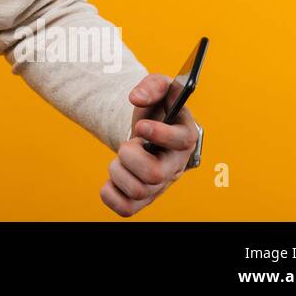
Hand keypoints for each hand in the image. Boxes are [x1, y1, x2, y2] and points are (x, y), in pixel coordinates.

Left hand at [99, 72, 198, 217]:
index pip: (180, 141)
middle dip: (130, 155)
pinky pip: (126, 209)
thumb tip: (136, 98)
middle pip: (154, 174)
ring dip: (117, 171)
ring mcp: (160, 185)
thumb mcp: (160, 87)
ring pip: (138, 191)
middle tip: (129, 145)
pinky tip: (112, 178)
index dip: (159, 133)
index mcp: (185, 137)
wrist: (148, 128)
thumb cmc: (159, 108)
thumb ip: (152, 86)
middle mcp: (175, 166)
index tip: (141, 126)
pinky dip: (110, 194)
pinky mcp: (143, 198)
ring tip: (121, 160)